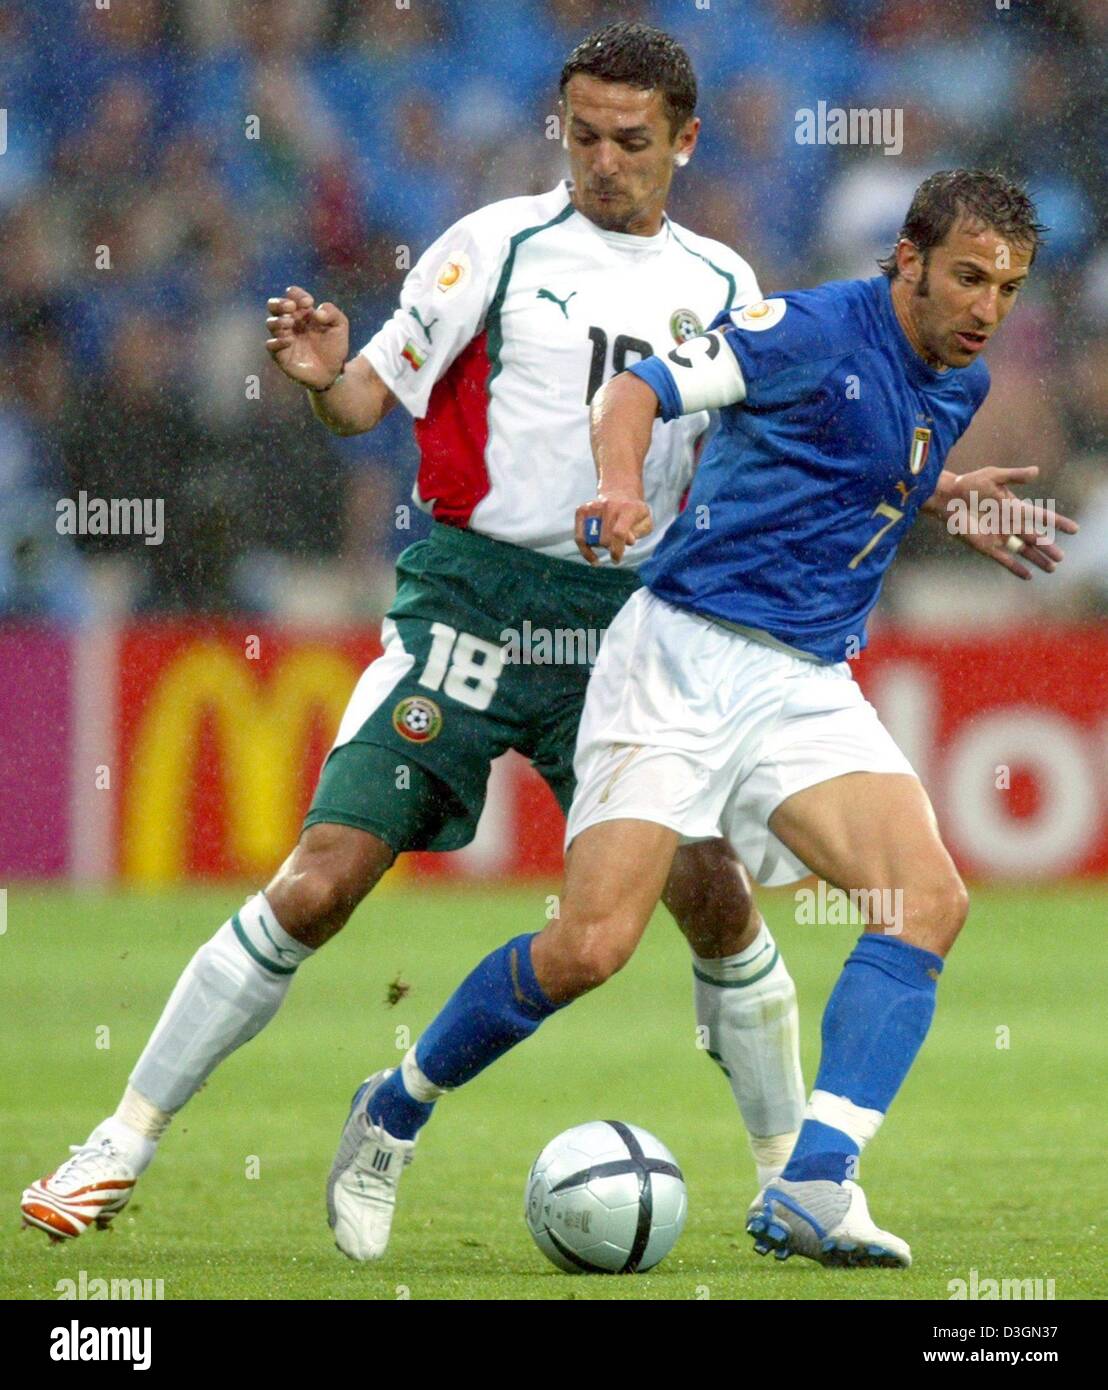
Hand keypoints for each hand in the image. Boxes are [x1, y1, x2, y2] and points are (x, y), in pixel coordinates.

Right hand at [265, 285, 348, 388]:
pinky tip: (289, 341)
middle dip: (279, 303)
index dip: (297, 295)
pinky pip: (271, 345)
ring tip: (291, 323)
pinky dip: (278, 341)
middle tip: (291, 307)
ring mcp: (283, 337)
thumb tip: (316, 312)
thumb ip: (332, 313)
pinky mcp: (280, 354)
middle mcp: (290, 322)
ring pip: (271, 323)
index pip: (292, 295)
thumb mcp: (340, 325)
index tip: (309, 303)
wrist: (333, 371)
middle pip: (274, 306)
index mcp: (302, 312)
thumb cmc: (334, 346)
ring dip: (279, 321)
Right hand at [576, 493, 653, 565]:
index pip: (618, 533)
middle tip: (617, 545)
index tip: (616, 560)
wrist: (620, 492)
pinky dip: (585, 549)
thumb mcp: (646, 522)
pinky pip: (579, 537)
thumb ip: (640, 532)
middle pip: (604, 540)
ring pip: (591, 540)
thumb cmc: (635, 513)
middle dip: (610, 548)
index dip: (616, 550)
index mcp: (628, 509)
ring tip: (608, 541)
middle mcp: (609, 505)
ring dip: (599, 546)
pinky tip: (592, 556)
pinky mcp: (582, 510)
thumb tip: (627, 540)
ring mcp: (594, 506)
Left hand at [944, 466, 1078, 579]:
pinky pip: (1004, 559)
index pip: (1041, 516)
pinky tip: (1028, 576)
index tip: (1075, 529)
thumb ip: (1015, 476)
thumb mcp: (994, 476)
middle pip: (1035, 538)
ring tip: (1052, 568)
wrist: (948, 498)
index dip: (1058, 522)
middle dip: (1049, 548)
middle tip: (1062, 557)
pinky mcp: (986, 545)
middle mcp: (1010, 523)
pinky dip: (1016, 568)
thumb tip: (1037, 471)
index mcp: (1015, 507)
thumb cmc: (969, 484)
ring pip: (1023, 551)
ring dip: (1037, 559)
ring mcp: (999, 535)